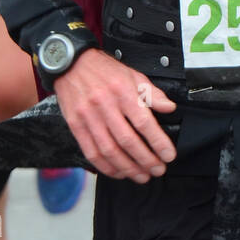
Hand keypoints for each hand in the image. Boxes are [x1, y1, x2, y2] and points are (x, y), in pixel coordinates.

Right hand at [54, 48, 176, 183]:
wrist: (70, 64)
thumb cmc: (104, 70)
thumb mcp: (133, 75)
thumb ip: (152, 93)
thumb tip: (170, 108)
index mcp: (123, 92)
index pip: (144, 123)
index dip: (158, 142)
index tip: (169, 155)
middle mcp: (105, 106)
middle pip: (127, 141)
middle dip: (145, 160)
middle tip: (158, 170)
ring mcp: (88, 117)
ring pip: (109, 150)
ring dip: (127, 168)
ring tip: (141, 176)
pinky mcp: (76, 126)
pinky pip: (91, 152)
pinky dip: (106, 166)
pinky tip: (119, 172)